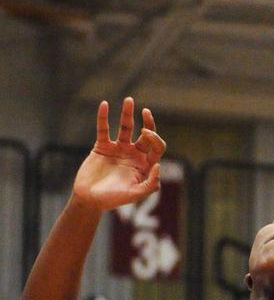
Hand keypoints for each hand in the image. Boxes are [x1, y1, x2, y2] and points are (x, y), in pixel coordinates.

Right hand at [72, 97, 164, 212]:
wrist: (89, 199)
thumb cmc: (113, 199)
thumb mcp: (135, 194)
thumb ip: (150, 184)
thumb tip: (158, 165)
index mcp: (145, 164)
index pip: (157, 147)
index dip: (155, 139)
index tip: (146, 137)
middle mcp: (134, 154)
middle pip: (145, 134)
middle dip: (148, 122)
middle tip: (146, 112)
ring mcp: (118, 149)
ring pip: (125, 127)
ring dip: (127, 113)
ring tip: (129, 100)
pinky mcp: (102, 146)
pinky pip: (103, 129)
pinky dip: (103, 117)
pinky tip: (104, 104)